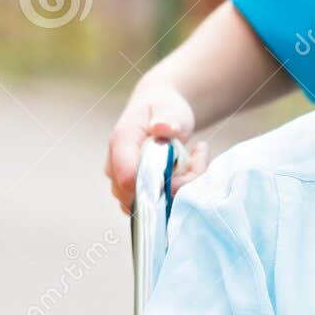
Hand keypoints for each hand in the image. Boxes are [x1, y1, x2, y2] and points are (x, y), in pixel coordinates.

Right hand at [105, 88, 208, 213]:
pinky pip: (160, 206)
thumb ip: (167, 118)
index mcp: (121, 142)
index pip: (128, 177)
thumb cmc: (163, 109)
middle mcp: (116, 168)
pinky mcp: (137, 195)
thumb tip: (161, 128)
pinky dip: (182, 191)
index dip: (157, 183)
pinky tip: (190, 169)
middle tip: (198, 155)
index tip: (185, 166)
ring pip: (155, 204)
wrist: (158, 113)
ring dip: (184, 185)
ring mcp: (124, 185)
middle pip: (144, 196)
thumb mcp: (170, 108)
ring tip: (195, 156)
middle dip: (180, 182)